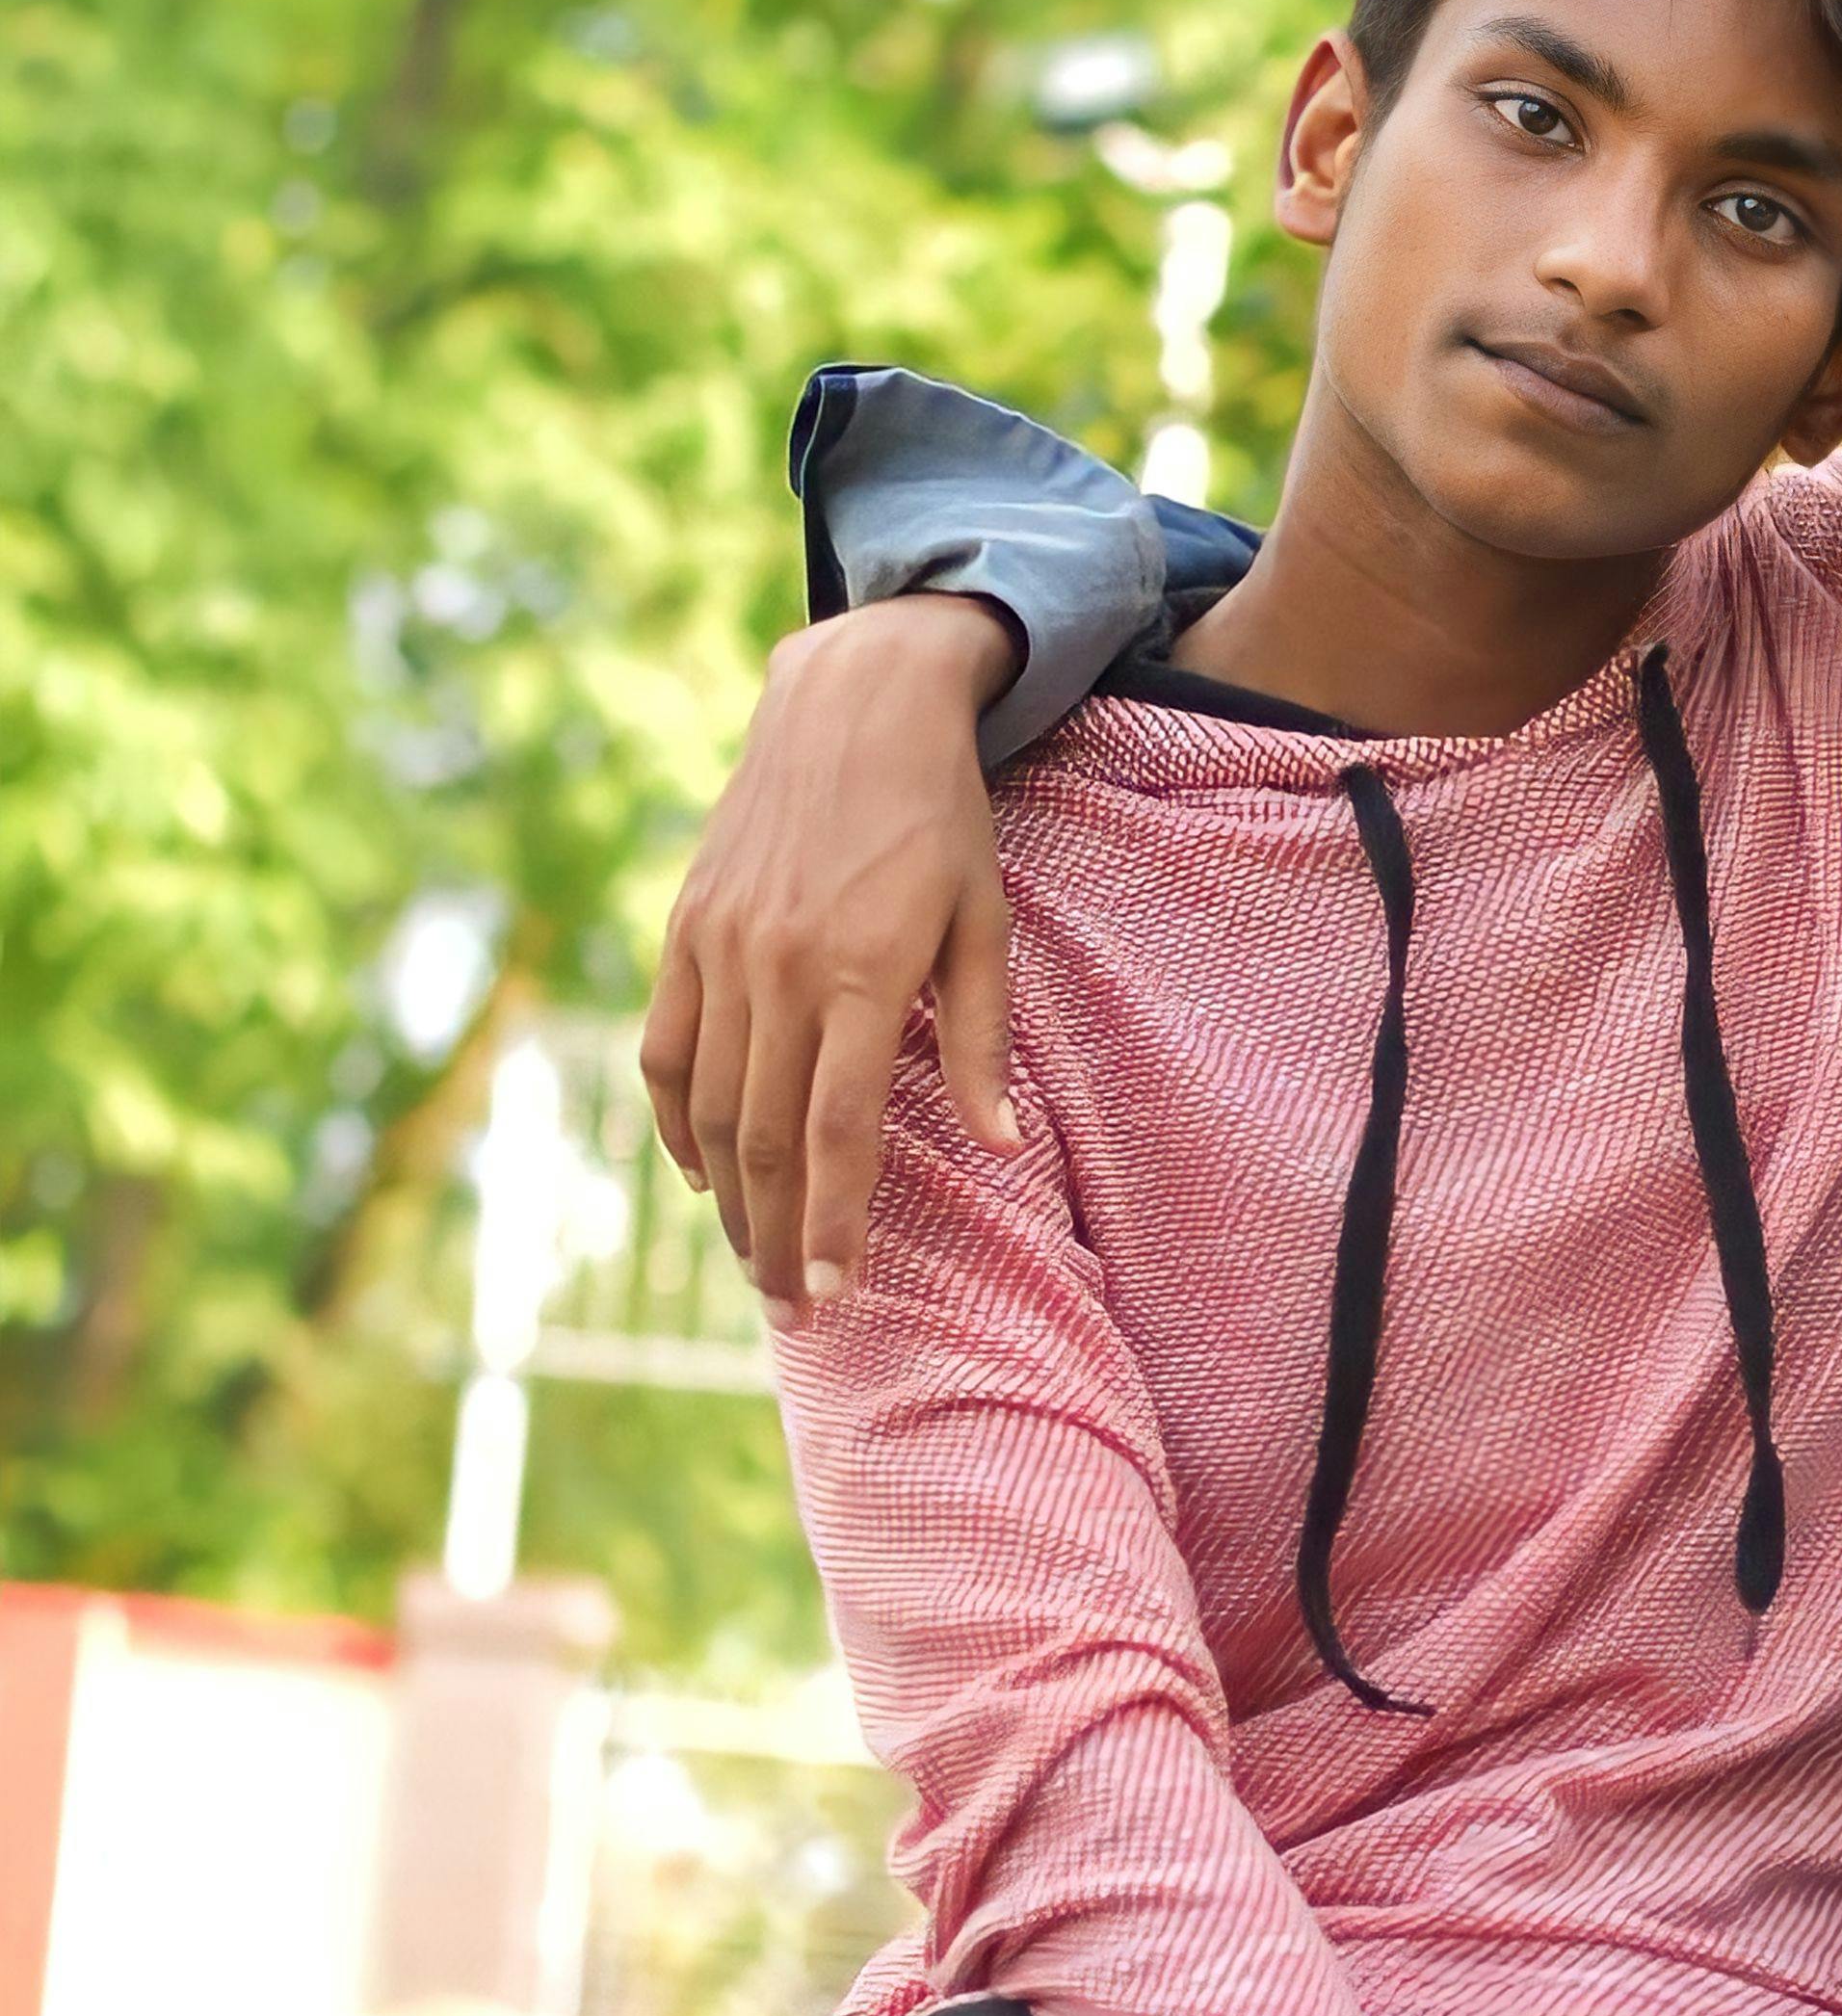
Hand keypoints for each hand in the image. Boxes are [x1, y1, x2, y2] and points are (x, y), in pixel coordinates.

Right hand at [642, 599, 1020, 1310]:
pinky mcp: (685, 928)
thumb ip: (982, 1038)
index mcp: (861, 972)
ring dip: (728, 1201)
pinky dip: (677, 1123)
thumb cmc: (940, 817)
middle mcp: (778, 966)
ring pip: (707, 1108)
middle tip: (796, 1314)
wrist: (853, 701)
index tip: (839, 1296)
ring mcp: (720, 947)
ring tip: (756, 1265)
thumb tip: (1001, 1147)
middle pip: (764, 1140)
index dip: (836, 1223)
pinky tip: (702, 1177)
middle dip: (779, 1240)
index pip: (838, 1132)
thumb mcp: (984, 919)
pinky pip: (665, 1048)